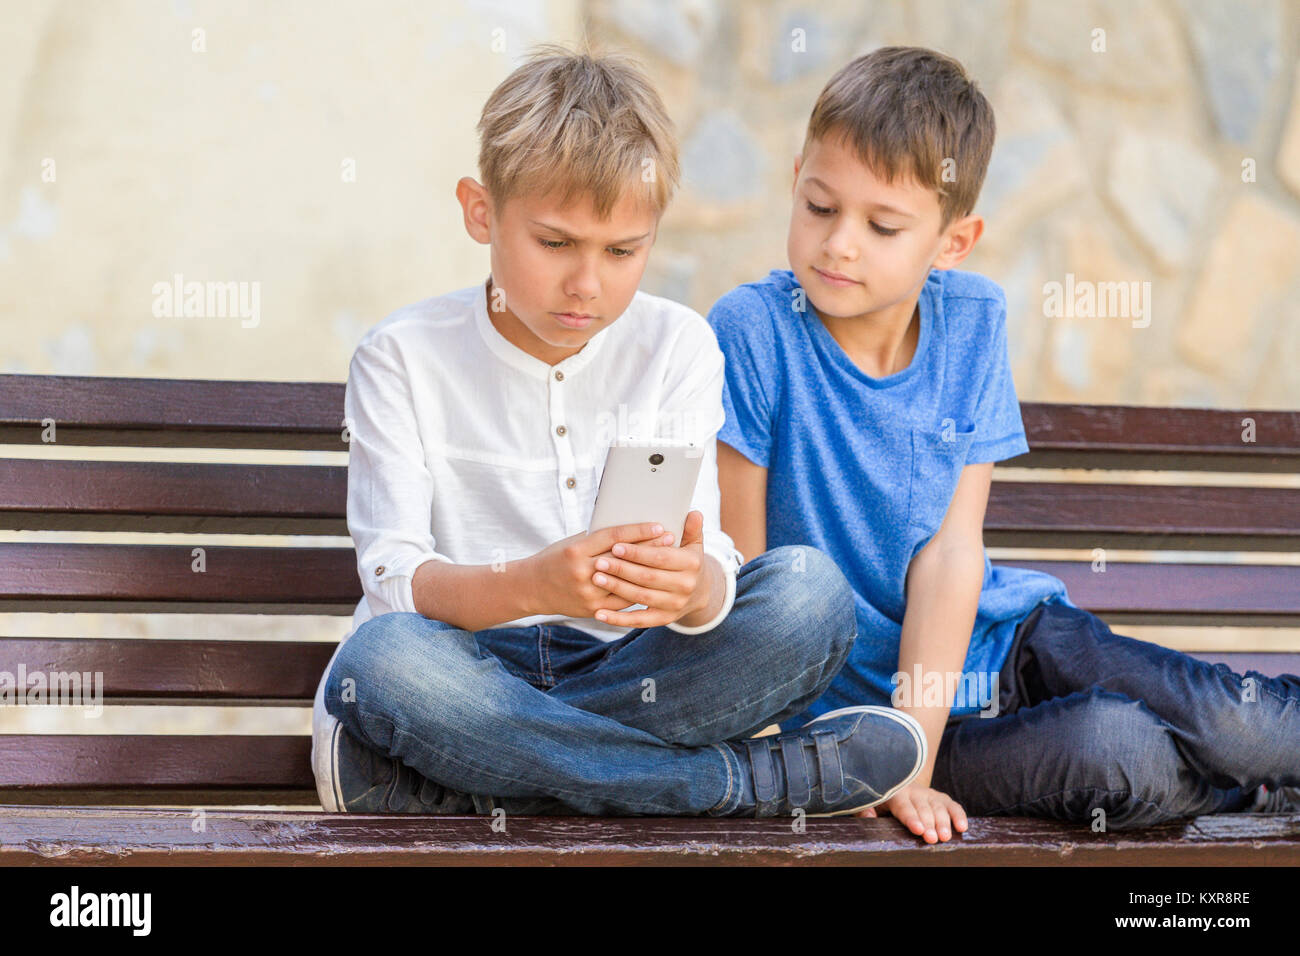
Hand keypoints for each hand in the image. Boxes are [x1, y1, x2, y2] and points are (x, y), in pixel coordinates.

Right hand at [523, 521, 670, 619]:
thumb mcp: (573, 542)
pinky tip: (654, 583)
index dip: (638, 531)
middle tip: (671, 539)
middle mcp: (581, 572)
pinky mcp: (591, 609)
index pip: (613, 537)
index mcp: (576, 551)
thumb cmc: (555, 558)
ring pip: (626, 583)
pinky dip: (638, 591)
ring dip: (649, 572)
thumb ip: (598, 540)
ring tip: (667, 561)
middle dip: (650, 549)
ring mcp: (587, 594)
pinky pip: (622, 601)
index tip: (658, 526)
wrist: (532, 587)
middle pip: (623, 560)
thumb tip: (630, 530)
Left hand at [589, 510, 710, 627]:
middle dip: (622, 569)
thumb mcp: (694, 544)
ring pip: (641, 597)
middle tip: (599, 562)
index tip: (616, 546)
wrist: (699, 593)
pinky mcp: (664, 620)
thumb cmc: (688, 562)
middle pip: (648, 577)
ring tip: (596, 578)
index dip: (638, 552)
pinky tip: (599, 614)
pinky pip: (638, 621)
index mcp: (692, 564)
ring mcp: (674, 605)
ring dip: (617, 588)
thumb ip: (691, 529)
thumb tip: (694, 513)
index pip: (660, 557)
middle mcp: (685, 586)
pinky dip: (618, 619)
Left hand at [856, 784, 967, 843]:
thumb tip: (869, 816)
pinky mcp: (940, 797)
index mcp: (895, 794)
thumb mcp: (870, 803)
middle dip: (929, 824)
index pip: (904, 807)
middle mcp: (914, 792)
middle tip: (933, 839)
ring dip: (944, 822)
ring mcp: (929, 794)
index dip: (911, 818)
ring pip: (939, 807)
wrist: (894, 783)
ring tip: (945, 837)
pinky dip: (959, 815)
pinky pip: (952, 805)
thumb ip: (866, 809)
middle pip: (923, 809)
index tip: (918, 829)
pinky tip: (963, 827)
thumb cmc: (881, 800)